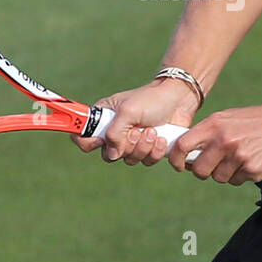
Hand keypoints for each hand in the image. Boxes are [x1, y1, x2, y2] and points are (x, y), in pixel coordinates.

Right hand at [71, 79, 199, 165]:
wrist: (179, 99)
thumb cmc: (151, 99)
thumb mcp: (128, 111)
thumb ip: (115, 133)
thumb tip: (112, 154)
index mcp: (103, 117)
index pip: (82, 136)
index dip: (88, 142)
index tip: (102, 140)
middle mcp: (115, 131)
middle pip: (108, 155)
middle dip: (126, 146)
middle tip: (137, 132)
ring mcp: (132, 141)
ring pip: (129, 160)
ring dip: (143, 148)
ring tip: (153, 130)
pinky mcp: (148, 149)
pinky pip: (146, 162)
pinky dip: (154, 152)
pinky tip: (161, 138)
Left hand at [166, 104, 261, 184]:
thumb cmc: (252, 122)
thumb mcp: (227, 119)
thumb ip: (207, 134)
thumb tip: (186, 156)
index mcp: (214, 125)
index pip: (183, 146)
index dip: (176, 159)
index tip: (179, 165)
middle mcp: (224, 141)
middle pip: (200, 171)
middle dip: (204, 171)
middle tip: (213, 165)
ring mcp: (239, 156)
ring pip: (219, 178)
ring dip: (226, 173)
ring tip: (238, 158)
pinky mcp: (252, 170)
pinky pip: (236, 181)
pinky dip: (241, 175)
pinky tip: (251, 160)